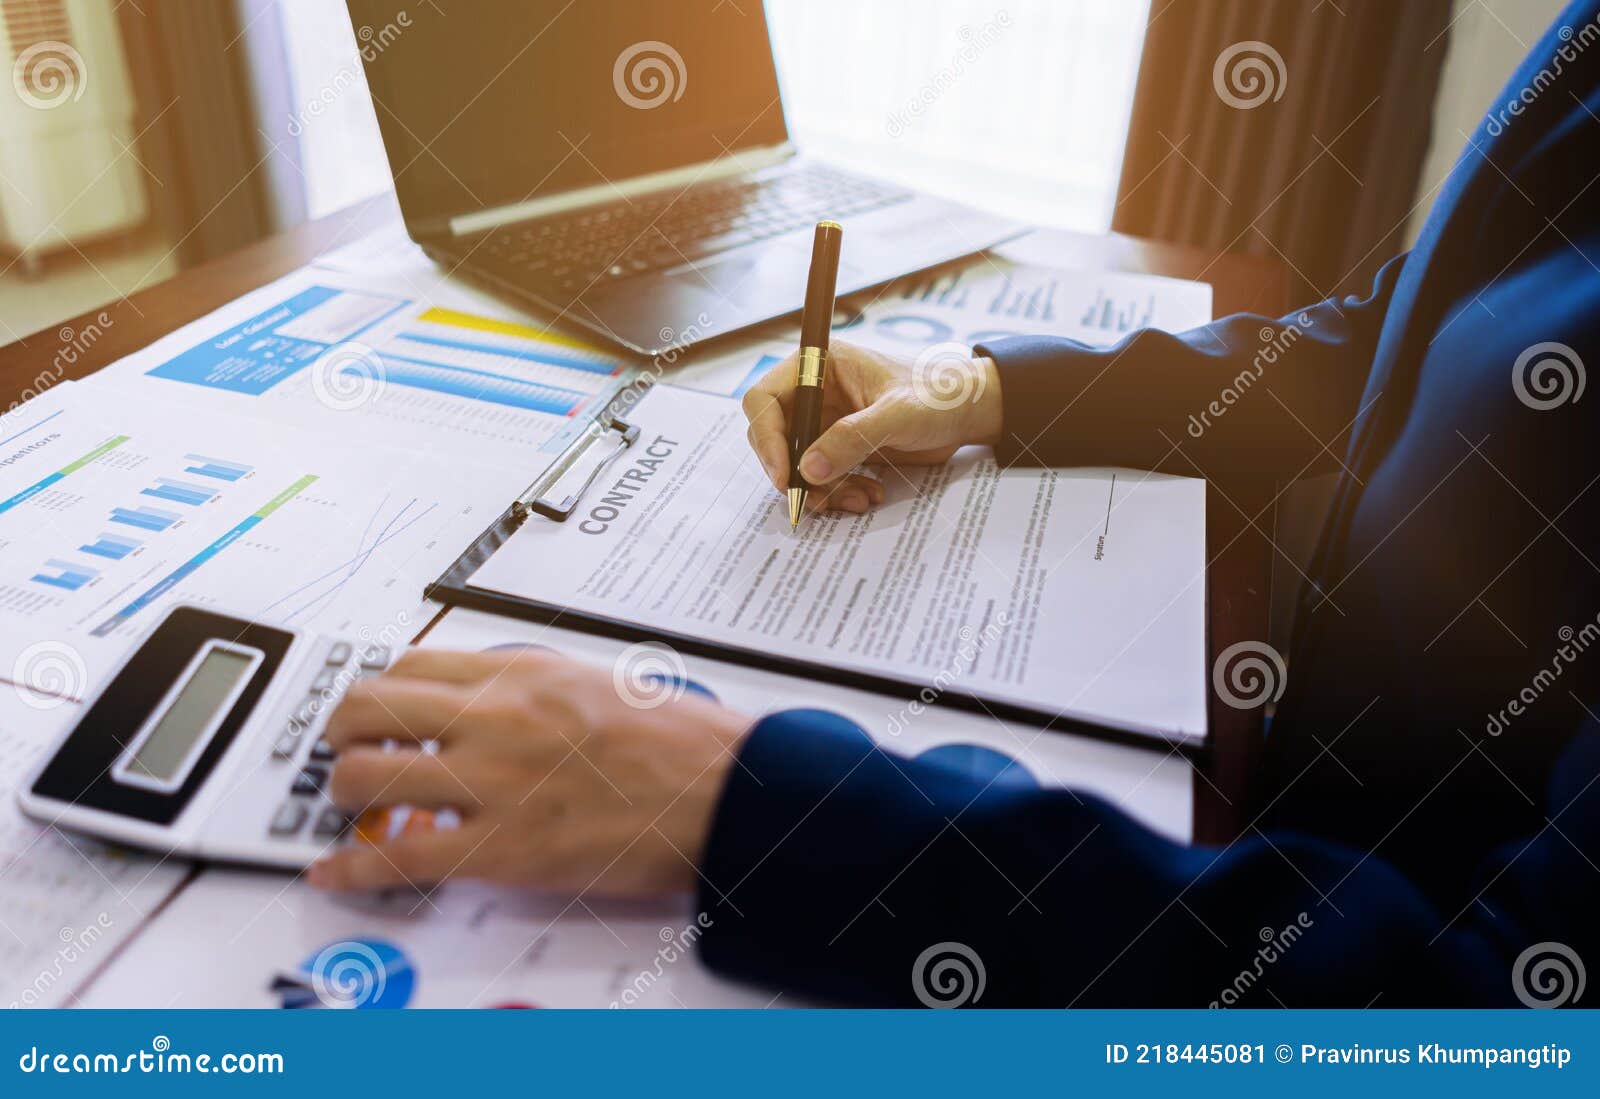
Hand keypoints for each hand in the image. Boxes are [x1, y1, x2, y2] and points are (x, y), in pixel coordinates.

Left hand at [308, 648, 750, 896]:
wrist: (729, 794)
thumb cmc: (687, 746)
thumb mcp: (602, 682)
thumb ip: (537, 689)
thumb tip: (491, 704)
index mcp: (526, 672)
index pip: (412, 665)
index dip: (380, 692)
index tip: (378, 711)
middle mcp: (497, 717)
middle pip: (370, 708)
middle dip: (343, 734)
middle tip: (348, 753)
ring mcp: (495, 783)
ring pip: (367, 777)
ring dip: (344, 793)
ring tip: (353, 808)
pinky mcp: (503, 849)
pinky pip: (397, 859)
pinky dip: (353, 868)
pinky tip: (337, 871)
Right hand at [741, 340, 1002, 512]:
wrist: (967, 414)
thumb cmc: (938, 397)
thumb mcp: (899, 414)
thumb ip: (853, 438)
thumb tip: (807, 469)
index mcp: (819, 366)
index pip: (765, 399)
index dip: (766, 438)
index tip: (784, 475)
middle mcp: (814, 393)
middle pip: (774, 437)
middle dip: (793, 473)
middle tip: (814, 500)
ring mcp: (825, 422)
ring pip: (796, 464)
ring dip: (820, 490)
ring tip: (858, 499)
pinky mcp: (839, 448)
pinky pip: (821, 478)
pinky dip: (838, 492)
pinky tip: (868, 495)